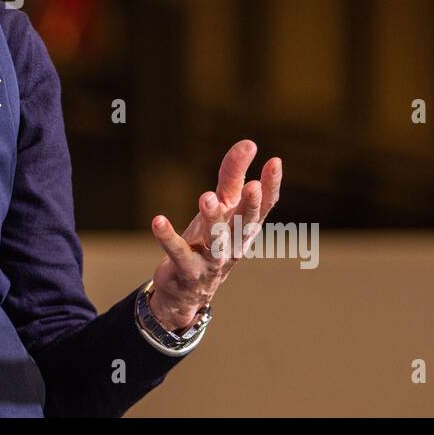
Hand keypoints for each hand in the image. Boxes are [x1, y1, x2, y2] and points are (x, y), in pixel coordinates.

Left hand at [147, 140, 281, 330]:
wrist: (187, 290)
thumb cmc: (210, 241)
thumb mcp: (222, 208)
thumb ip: (233, 176)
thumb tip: (249, 144)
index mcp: (244, 228)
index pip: (264, 207)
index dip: (271, 186)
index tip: (275, 161)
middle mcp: (233, 244)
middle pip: (244, 224)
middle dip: (249, 206)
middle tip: (252, 186)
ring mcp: (212, 260)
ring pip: (216, 240)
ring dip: (212, 219)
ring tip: (206, 197)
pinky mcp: (186, 269)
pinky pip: (178, 252)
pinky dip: (168, 237)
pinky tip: (158, 220)